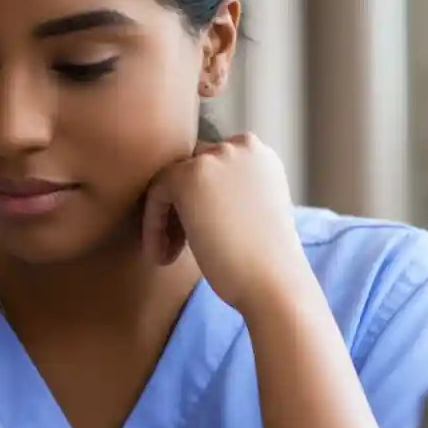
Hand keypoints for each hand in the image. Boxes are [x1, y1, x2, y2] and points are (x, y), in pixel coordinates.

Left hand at [141, 133, 305, 316]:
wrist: (273, 282)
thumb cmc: (263, 262)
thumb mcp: (252, 213)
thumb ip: (225, 193)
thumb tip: (186, 195)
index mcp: (260, 155)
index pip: (212, 166)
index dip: (198, 202)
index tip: (194, 237)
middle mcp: (242, 146)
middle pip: (189, 168)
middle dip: (180, 206)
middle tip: (179, 245)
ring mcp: (216, 156)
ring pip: (169, 181)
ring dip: (163, 218)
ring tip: (168, 255)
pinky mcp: (189, 176)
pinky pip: (155, 194)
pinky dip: (154, 227)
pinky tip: (164, 257)